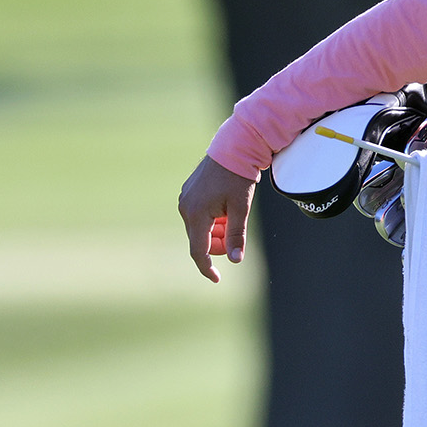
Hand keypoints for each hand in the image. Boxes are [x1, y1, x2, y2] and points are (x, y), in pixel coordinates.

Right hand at [179, 154, 256, 282]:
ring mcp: (185, 199)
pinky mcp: (189, 193)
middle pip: (201, 240)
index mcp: (196, 214)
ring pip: (201, 228)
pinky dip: (213, 219)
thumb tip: (236, 259)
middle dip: (219, 243)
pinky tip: (226, 208)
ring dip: (217, 231)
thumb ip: (236, 234)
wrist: (235, 147)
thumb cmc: (239, 178)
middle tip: (237, 233)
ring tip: (233, 216)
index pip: (198, 250)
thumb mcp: (241, 208)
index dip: (207, 267)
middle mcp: (185, 207)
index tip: (217, 279)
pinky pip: (200, 215)